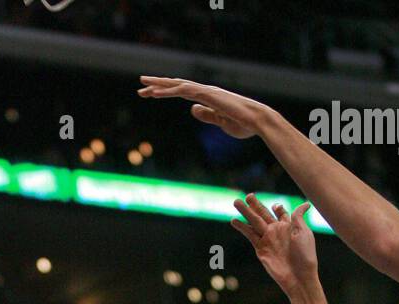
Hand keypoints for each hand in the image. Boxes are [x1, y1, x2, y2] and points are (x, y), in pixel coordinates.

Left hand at [138, 77, 268, 138]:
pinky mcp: (207, 95)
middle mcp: (205, 91)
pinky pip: (183, 92)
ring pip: (177, 85)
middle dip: (158, 84)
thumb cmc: (243, 124)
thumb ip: (207, 115)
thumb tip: (193, 110)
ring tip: (142, 85)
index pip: (183, 92)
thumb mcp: (220, 122)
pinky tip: (155, 94)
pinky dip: (168, 92)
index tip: (152, 93)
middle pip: (177, 85)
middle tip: (141, 83)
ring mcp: (206, 91)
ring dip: (159, 86)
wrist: (257, 122)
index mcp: (208, 97)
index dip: (167, 91)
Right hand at [231, 195, 317, 295]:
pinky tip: (234, 221)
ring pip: (254, 222)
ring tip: (236, 201)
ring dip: (245, 212)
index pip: (280, 213)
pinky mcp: (260, 249)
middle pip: (264, 214)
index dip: (277, 208)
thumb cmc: (305, 255)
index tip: (276, 206)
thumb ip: (297, 216)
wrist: (299, 277)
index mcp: (289, 226)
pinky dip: (242, 228)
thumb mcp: (303, 232)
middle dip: (256, 205)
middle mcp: (277, 232)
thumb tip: (305, 204)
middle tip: (248, 195)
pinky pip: (249, 235)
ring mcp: (267, 240)